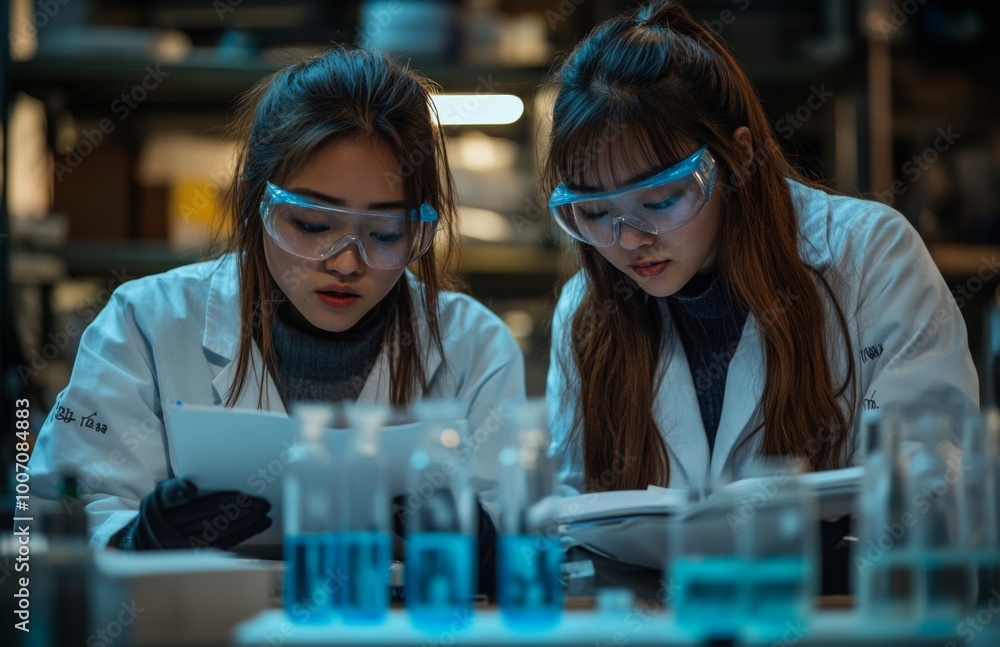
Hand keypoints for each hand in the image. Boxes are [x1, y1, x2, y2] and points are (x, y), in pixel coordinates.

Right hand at [113, 477, 271, 550]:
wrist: (149, 541)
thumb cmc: (162, 510)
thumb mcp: (160, 495)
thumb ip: (175, 489)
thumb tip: (191, 489)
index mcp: (162, 510)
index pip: (178, 500)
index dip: (189, 496)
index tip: (195, 491)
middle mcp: (173, 530)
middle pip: (208, 516)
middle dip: (236, 508)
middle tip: (260, 501)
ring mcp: (187, 544)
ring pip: (220, 530)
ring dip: (246, 521)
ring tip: (265, 511)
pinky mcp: (200, 553)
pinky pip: (226, 542)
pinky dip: (246, 532)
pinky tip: (261, 523)